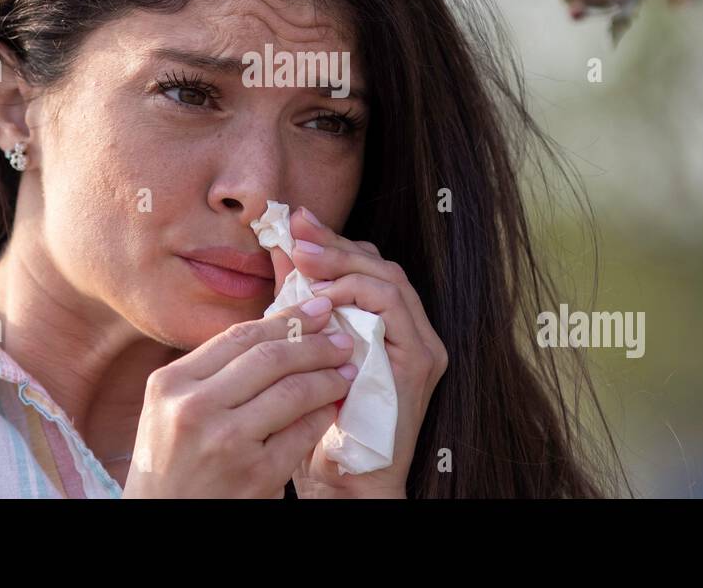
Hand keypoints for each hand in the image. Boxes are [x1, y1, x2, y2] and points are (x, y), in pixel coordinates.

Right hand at [121, 296, 356, 497]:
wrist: (163, 521)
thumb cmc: (171, 464)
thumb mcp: (169, 409)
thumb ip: (210, 372)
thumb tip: (275, 330)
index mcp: (170, 383)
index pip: (239, 336)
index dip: (286, 318)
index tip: (316, 309)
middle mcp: (194, 408)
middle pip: (270, 357)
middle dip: (314, 343)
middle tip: (341, 338)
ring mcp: (226, 442)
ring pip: (292, 391)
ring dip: (328, 376)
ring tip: (347, 369)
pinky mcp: (256, 474)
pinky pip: (302, 432)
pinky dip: (324, 414)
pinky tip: (335, 405)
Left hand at [268, 207, 448, 498]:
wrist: (343, 478)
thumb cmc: (318, 421)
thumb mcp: (301, 348)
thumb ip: (298, 301)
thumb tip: (283, 249)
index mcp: (385, 323)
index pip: (364, 265)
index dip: (331, 240)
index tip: (293, 224)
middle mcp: (409, 328)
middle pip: (378, 264)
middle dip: (335, 242)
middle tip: (297, 229)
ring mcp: (419, 343)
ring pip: (388, 278)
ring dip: (343, 263)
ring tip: (305, 257)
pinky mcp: (419, 359)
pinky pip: (391, 309)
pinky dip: (356, 294)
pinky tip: (322, 298)